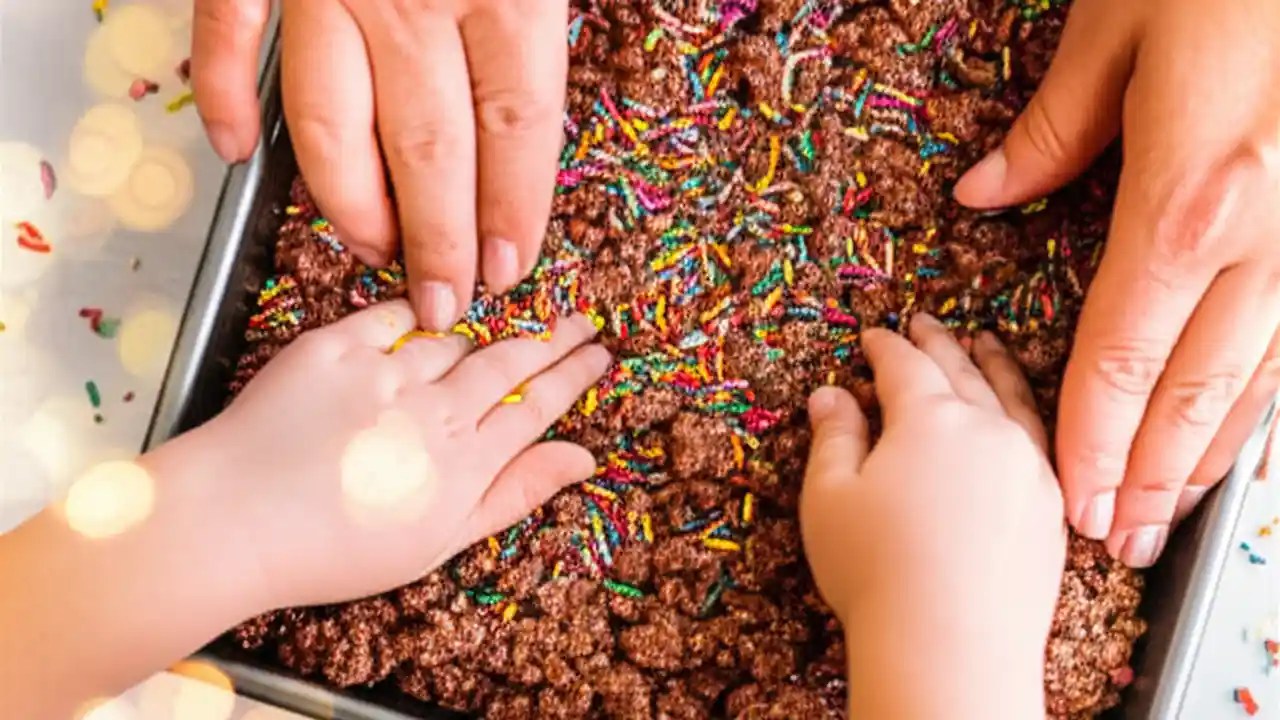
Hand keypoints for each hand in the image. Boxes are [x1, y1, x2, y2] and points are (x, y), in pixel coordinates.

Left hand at [190, 300, 608, 608]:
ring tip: (489, 340)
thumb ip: (513, 493)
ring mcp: (384, 372)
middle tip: (579, 320)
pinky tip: (428, 321)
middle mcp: (433, 410)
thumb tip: (581, 459)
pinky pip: (393, 316)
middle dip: (551, 339)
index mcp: (464, 463)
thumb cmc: (334, 550)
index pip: (536, 406)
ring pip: (453, 340)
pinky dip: (416, 317)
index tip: (598, 352)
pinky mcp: (335, 346)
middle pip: (508, 362)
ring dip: (478, 337)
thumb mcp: (439, 540)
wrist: (231, 523)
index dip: (572, 375)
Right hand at [191, 0, 566, 329]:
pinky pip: (229, 37)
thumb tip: (536, 117)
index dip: (511, 209)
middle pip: (427, 150)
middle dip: (437, 241)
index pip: (514, 127)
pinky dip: (225, 98)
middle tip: (444, 302)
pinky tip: (236, 150)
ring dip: (350, 202)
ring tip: (373, 250)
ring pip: (329, 123)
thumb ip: (541, 22)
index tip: (506, 269)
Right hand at [800, 316, 1063, 717]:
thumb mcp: (829, 497)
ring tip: (986, 345)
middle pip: (961, 372)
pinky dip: (1024, 415)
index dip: (885, 346)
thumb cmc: (877, 571)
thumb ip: (834, 437)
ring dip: (994, 367)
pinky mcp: (1049, 510)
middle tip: (925, 322)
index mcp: (930, 418)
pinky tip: (1018, 420)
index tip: (873, 334)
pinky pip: (1039, 442)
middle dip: (939, 344)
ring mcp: (1027, 469)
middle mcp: (988, 431)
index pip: (905, 365)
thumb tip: (832, 396)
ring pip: (1011, 400)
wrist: (952, 646)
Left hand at [954, 0, 1279, 566]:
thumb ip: (1052, 131)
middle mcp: (1263, 238)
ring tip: (1167, 518)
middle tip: (1117, 544)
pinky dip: (1262, 404)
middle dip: (1150, 479)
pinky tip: (1237, 441)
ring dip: (1207, 459)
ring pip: (1259, 379)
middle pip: (1194, 390)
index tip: (1071, 498)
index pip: (1123, 352)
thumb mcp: (1119, 33)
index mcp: (1191, 198)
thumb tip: (983, 192)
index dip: (1092, 438)